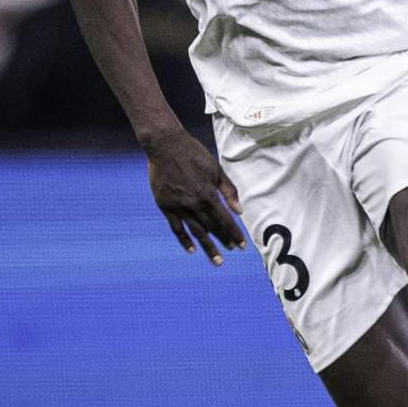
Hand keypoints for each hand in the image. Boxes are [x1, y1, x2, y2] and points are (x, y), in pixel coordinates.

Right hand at [144, 130, 247, 260]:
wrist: (165, 146)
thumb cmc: (194, 154)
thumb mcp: (216, 169)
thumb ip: (228, 190)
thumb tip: (239, 211)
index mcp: (208, 194)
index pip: (225, 220)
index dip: (235, 234)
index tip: (242, 246)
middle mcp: (194, 204)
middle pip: (212, 228)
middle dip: (224, 240)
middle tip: (233, 251)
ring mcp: (178, 206)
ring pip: (196, 232)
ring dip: (208, 247)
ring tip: (217, 260)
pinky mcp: (166, 206)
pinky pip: (176, 228)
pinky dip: (184, 240)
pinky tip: (192, 250)